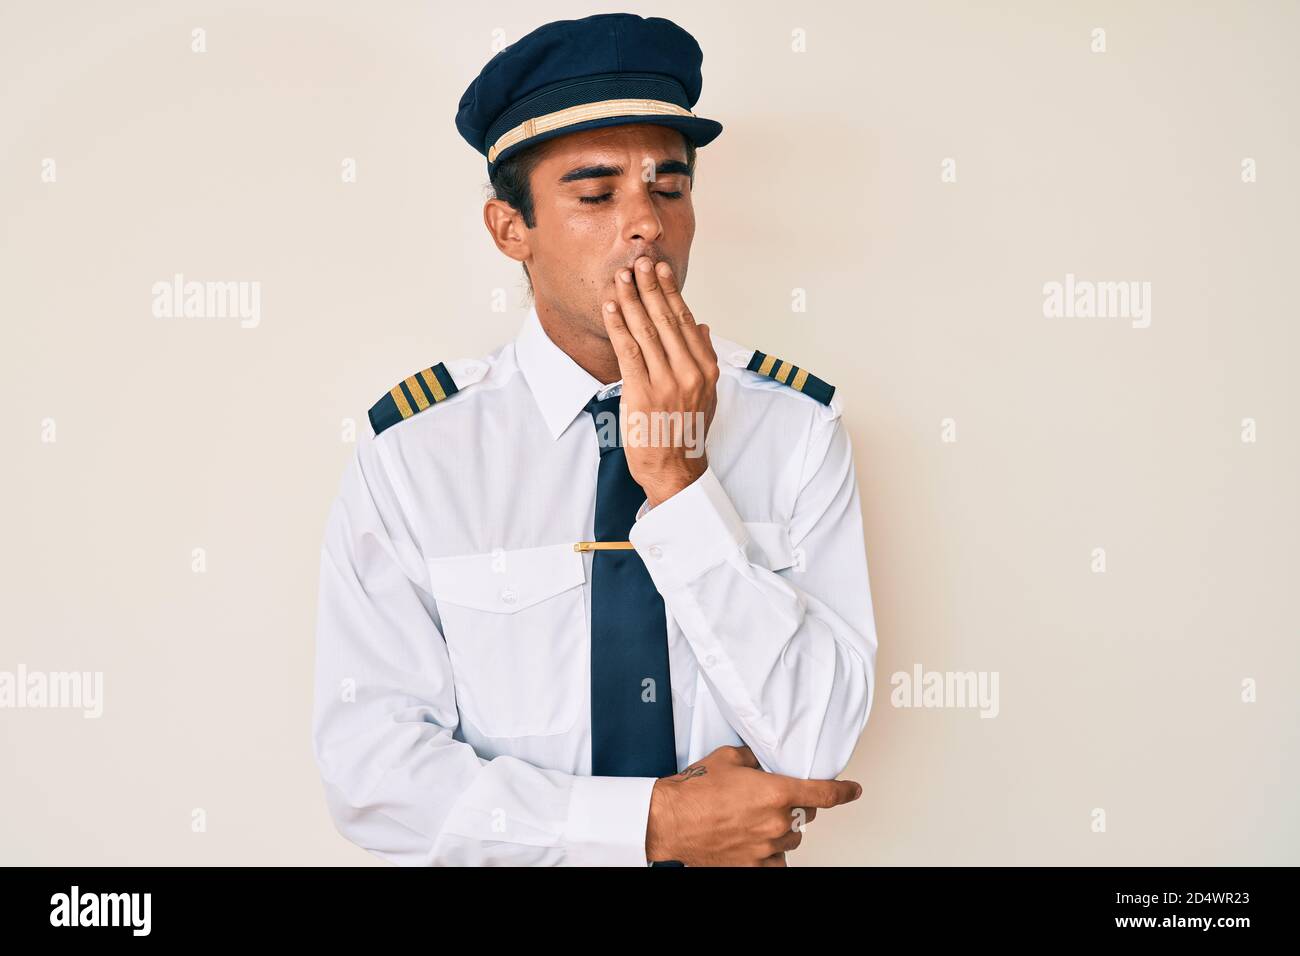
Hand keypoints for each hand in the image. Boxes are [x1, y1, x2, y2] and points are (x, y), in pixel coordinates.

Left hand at [603, 255, 719, 507]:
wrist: (675, 469)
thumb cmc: (686, 431)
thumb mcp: (707, 395)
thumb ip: (704, 359)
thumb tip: (702, 327)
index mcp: (706, 369)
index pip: (687, 322)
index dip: (671, 293)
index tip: (661, 272)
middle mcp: (689, 372)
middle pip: (666, 320)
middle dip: (649, 288)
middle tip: (639, 263)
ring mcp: (666, 382)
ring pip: (646, 331)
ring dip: (631, 300)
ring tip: (622, 278)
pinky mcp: (643, 393)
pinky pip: (628, 351)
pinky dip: (618, 326)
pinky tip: (611, 308)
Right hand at [644, 744, 862, 866]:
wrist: (669, 821)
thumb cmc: (694, 792)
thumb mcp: (729, 759)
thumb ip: (755, 760)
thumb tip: (762, 763)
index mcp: (776, 793)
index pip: (824, 794)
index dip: (843, 792)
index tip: (852, 791)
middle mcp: (775, 823)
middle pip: (806, 817)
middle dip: (796, 808)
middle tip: (771, 801)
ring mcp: (764, 848)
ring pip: (792, 840)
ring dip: (783, 831)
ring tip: (757, 822)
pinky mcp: (750, 866)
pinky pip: (775, 862)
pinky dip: (771, 853)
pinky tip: (757, 845)